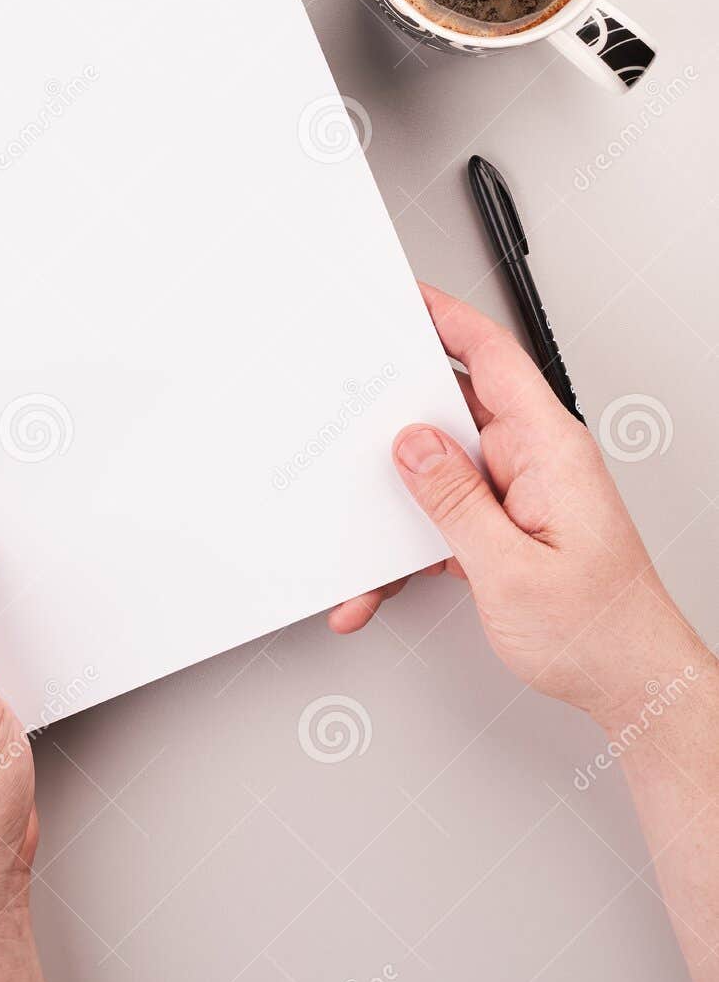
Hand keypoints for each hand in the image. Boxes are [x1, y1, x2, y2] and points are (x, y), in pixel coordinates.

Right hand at [329, 285, 702, 729]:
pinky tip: (384, 581)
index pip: (494, 358)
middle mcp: (537, 461)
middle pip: (456, 408)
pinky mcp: (507, 527)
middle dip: (397, 415)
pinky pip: (446, 516)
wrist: (632, 684)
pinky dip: (412, 545)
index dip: (447, 317)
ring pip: (441, 470)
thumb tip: (412, 445)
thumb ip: (454, 500)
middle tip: (348, 410)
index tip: (404, 297)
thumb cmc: (599, 630)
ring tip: (362, 532)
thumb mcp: (509, 568)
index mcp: (550, 449)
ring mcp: (521, 493)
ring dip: (399, 504)